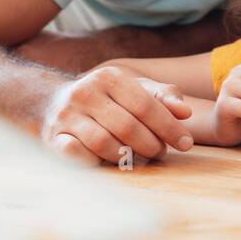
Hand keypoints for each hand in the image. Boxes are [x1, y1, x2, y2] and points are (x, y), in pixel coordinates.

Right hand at [41, 68, 193, 165]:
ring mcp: (66, 116)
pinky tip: (107, 161)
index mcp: (110, 77)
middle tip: (161, 153)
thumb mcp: (137, 90)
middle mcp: (85, 92)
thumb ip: (164, 97)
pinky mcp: (53, 138)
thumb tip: (184, 112)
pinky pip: (79, 156)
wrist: (55, 103)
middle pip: (127, 127)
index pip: (145, 106)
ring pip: (105, 144)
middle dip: (151, 145)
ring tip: (137, 157)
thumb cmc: (110, 100)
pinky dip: (98, 162)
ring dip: (127, 157)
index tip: (186, 144)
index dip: (169, 127)